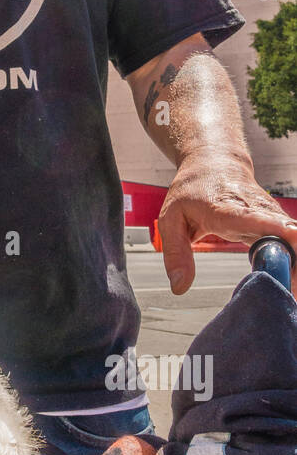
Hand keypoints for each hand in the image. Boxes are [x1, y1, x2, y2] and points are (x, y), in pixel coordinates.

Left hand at [156, 149, 296, 296]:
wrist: (213, 163)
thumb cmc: (191, 191)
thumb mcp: (171, 219)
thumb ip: (176, 254)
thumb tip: (179, 288)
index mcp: (226, 208)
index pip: (255, 218)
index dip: (277, 229)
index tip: (293, 239)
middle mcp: (255, 209)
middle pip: (285, 232)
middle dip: (292, 259)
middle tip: (290, 289)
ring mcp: (269, 214)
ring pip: (293, 237)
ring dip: (295, 263)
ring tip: (292, 291)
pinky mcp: (277, 221)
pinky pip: (292, 241)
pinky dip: (293, 260)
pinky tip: (291, 281)